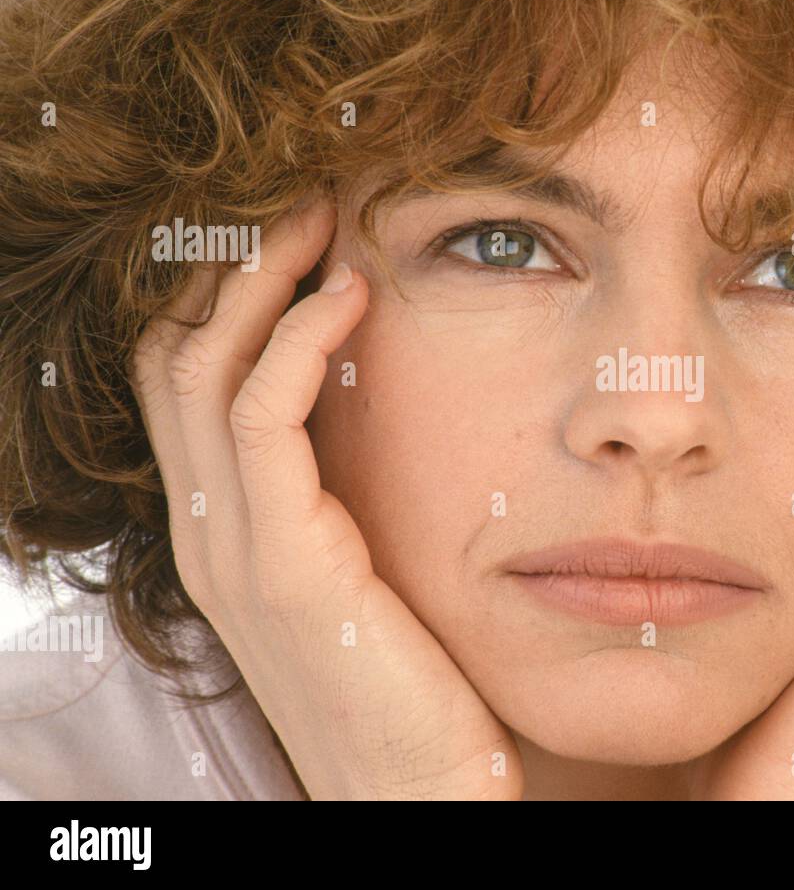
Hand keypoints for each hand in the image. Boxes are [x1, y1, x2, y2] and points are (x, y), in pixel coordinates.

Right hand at [130, 196, 521, 799]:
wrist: (414, 794)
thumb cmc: (408, 683)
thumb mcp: (363, 572)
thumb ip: (344, 498)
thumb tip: (375, 410)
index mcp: (225, 530)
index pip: (186, 380)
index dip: (225, 295)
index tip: (296, 234)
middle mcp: (208, 532)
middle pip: (177, 356)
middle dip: (230, 265)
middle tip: (300, 201)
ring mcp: (233, 550)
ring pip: (202, 371)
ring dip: (256, 279)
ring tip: (319, 219)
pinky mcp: (285, 567)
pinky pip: (260, 422)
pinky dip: (293, 343)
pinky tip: (350, 298)